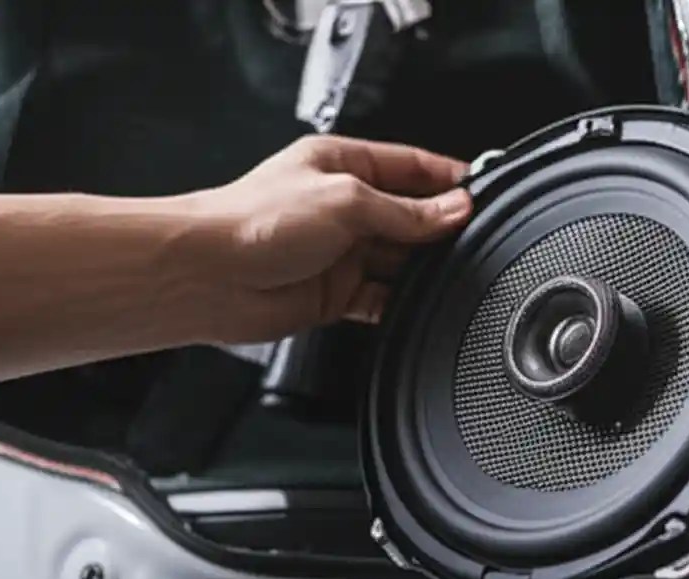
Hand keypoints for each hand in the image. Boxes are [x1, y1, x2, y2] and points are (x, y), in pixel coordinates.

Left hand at [180, 135, 471, 342]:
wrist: (206, 276)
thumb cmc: (252, 221)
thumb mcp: (345, 200)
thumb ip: (405, 210)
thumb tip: (454, 208)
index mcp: (343, 165)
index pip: (412, 166)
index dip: (449, 179)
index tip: (482, 192)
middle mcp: (343, 207)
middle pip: (411, 216)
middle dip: (439, 228)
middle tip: (469, 238)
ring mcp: (340, 252)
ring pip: (400, 260)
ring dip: (421, 268)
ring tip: (444, 271)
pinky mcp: (335, 294)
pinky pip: (382, 299)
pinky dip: (400, 302)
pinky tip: (415, 302)